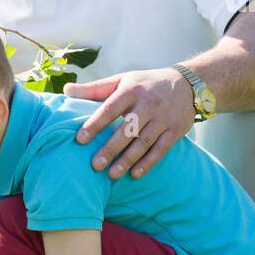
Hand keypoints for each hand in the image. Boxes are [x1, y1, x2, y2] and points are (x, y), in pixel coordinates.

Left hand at [63, 67, 194, 179]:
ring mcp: (163, 119)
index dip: (95, 124)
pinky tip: (135, 174)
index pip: (110, 108)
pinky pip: (161, 149)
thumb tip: (66, 90)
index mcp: (131, 91)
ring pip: (144, 141)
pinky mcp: (175, 130)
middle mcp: (148, 104)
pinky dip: (149, 162)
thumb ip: (94, 88)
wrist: (188, 84)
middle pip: (128, 129)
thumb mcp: (121, 80)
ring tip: (112, 174)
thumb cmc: (145, 84)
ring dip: (128, 159)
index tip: (80, 139)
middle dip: (111, 148)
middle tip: (95, 165)